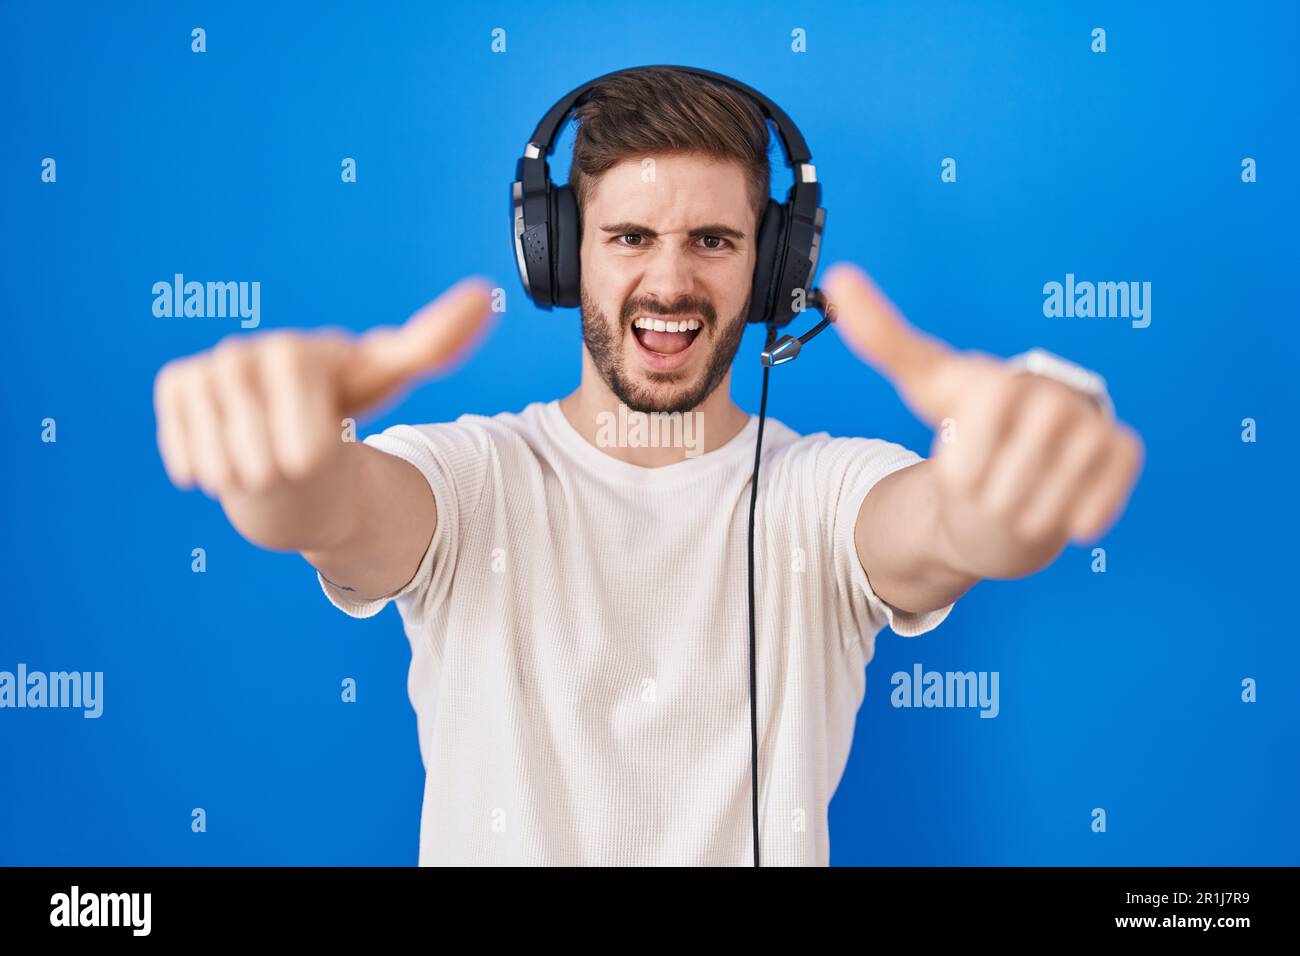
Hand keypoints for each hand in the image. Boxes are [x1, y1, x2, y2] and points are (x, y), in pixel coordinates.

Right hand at [153, 278, 494, 498]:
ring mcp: (209, 368)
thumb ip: (433, 344)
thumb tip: (485, 295)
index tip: (313, 453)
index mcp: (304, 352)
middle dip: (284, 471)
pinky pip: (187, 454)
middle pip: (264, 452)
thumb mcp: (388, 382)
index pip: (300, 408)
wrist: (287, 442)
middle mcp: (250, 351)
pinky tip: (226, 460)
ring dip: (249, 478)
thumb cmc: (341, 409)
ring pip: (224, 459)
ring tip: (264, 460)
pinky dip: (208, 473)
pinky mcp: (175, 386)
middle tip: (293, 460)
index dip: (308, 435)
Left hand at [824, 262, 1143, 577]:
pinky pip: (1086, 515)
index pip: (964, 462)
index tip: (963, 448)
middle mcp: (1053, 395)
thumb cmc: (969, 427)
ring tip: (1021, 485)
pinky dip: (1064, 523)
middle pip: (1000, 493)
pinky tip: (1059, 497)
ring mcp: (1092, 423)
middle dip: (987, 499)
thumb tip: (840, 279)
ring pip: (1038, 513)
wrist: (1024, 462)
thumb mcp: (925, 385)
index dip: (959, 469)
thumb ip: (882, 337)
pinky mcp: (1124, 452)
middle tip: (994, 474)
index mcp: (1000, 381)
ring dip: (1021, 516)